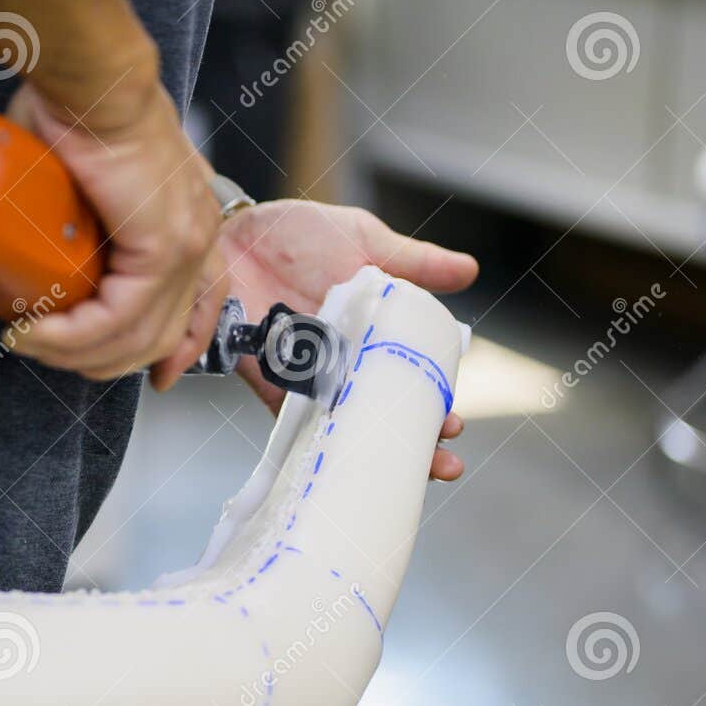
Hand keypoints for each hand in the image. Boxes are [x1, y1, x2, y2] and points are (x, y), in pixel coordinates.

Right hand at [2, 81, 226, 387]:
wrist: (92, 77)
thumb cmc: (81, 105)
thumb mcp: (82, 177)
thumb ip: (70, 216)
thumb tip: (23, 237)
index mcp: (188, 219)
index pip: (204, 304)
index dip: (181, 348)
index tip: (158, 379)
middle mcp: (197, 235)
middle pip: (161, 334)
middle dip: (105, 361)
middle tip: (51, 352)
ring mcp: (186, 244)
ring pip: (136, 336)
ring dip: (75, 351)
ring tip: (30, 340)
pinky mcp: (162, 248)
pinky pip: (117, 319)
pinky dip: (72, 336)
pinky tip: (38, 332)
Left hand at [213, 199, 476, 480]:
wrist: (236, 238)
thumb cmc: (296, 236)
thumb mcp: (363, 241)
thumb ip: (414, 262)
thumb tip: (470, 270)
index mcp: (376, 335)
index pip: (413, 381)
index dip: (435, 408)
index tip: (454, 425)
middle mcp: (348, 365)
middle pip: (387, 417)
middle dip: (416, 448)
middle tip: (442, 465)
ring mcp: (313, 380)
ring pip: (350, 430)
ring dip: (374, 453)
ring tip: (402, 470)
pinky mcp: (276, 387)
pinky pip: (297, 427)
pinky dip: (319, 446)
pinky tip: (342, 462)